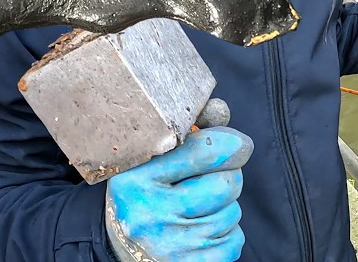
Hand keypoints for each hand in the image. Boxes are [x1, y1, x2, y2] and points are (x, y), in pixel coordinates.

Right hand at [105, 127, 252, 261]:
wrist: (122, 246)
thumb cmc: (144, 191)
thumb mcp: (152, 158)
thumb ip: (189, 130)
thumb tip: (221, 111)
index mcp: (137, 178)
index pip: (206, 151)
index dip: (230, 142)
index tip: (235, 144)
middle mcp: (151, 213)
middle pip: (227, 183)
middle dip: (227, 175)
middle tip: (211, 177)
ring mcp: (170, 245)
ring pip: (233, 213)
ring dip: (224, 206)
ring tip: (199, 204)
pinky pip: (234, 241)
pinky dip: (226, 232)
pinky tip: (202, 227)